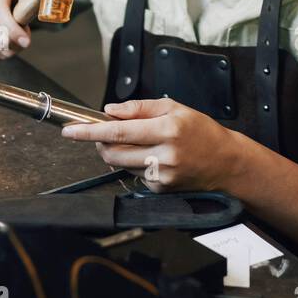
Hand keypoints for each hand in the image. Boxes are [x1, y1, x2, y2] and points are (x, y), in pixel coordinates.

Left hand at [60, 98, 244, 191]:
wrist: (226, 162)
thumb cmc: (201, 132)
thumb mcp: (174, 108)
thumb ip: (139, 108)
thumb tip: (110, 111)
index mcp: (167, 129)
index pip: (119, 131)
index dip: (90, 132)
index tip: (71, 131)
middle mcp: (165, 155)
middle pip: (114, 153)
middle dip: (100, 143)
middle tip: (104, 133)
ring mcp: (163, 175)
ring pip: (122, 164)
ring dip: (119, 153)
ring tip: (140, 143)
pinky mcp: (162, 189)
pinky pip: (135, 175)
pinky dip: (136, 165)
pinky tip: (155, 158)